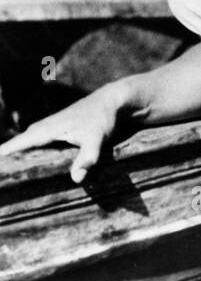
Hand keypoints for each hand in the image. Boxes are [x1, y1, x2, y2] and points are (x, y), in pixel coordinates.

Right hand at [0, 85, 125, 182]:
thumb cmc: (101, 119)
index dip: (7, 151)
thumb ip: (87, 158)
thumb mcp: (96, 139)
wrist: (109, 101)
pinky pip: (36, 138)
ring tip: (7, 164)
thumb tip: (76, 179)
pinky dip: (28, 145)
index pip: (21, 143)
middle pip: (20, 142)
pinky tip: (28, 154)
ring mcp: (49, 125)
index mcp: (48, 129)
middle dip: (8, 153)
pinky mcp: (56, 127)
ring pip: (27, 139)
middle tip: (1, 169)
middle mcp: (44, 126)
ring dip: (16, 149)